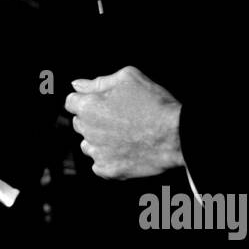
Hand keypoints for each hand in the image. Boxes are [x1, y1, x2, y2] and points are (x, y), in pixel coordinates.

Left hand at [65, 67, 183, 178]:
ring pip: (88, 145)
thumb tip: (76, 84)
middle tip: (119, 117)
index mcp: (88, 106)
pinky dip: (109, 159)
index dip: (86, 100)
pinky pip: (99, 165)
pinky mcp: (108, 171)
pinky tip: (126, 151)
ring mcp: (97, 152)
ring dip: (98, 140)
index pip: (71, 102)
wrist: (177, 135)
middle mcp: (87, 130)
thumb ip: (98, 81)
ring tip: (124, 135)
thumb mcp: (128, 78)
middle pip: (79, 123)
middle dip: (92, 119)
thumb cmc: (154, 102)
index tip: (102, 103)